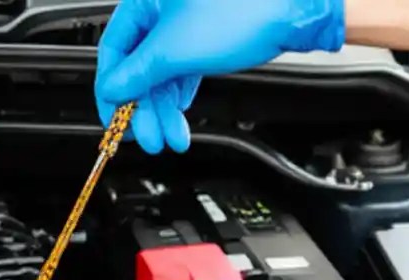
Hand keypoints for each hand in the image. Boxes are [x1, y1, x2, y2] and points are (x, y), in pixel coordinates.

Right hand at [95, 0, 345, 153]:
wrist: (297, 8)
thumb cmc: (243, 9)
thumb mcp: (174, 50)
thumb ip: (136, 73)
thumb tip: (111, 90)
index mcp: (146, 2)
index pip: (113, 50)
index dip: (111, 90)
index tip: (114, 119)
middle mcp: (162, 11)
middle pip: (138, 68)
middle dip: (144, 108)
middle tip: (147, 137)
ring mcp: (184, 25)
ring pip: (161, 75)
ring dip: (163, 110)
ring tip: (170, 137)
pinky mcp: (205, 39)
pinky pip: (181, 72)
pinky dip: (179, 97)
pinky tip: (180, 117)